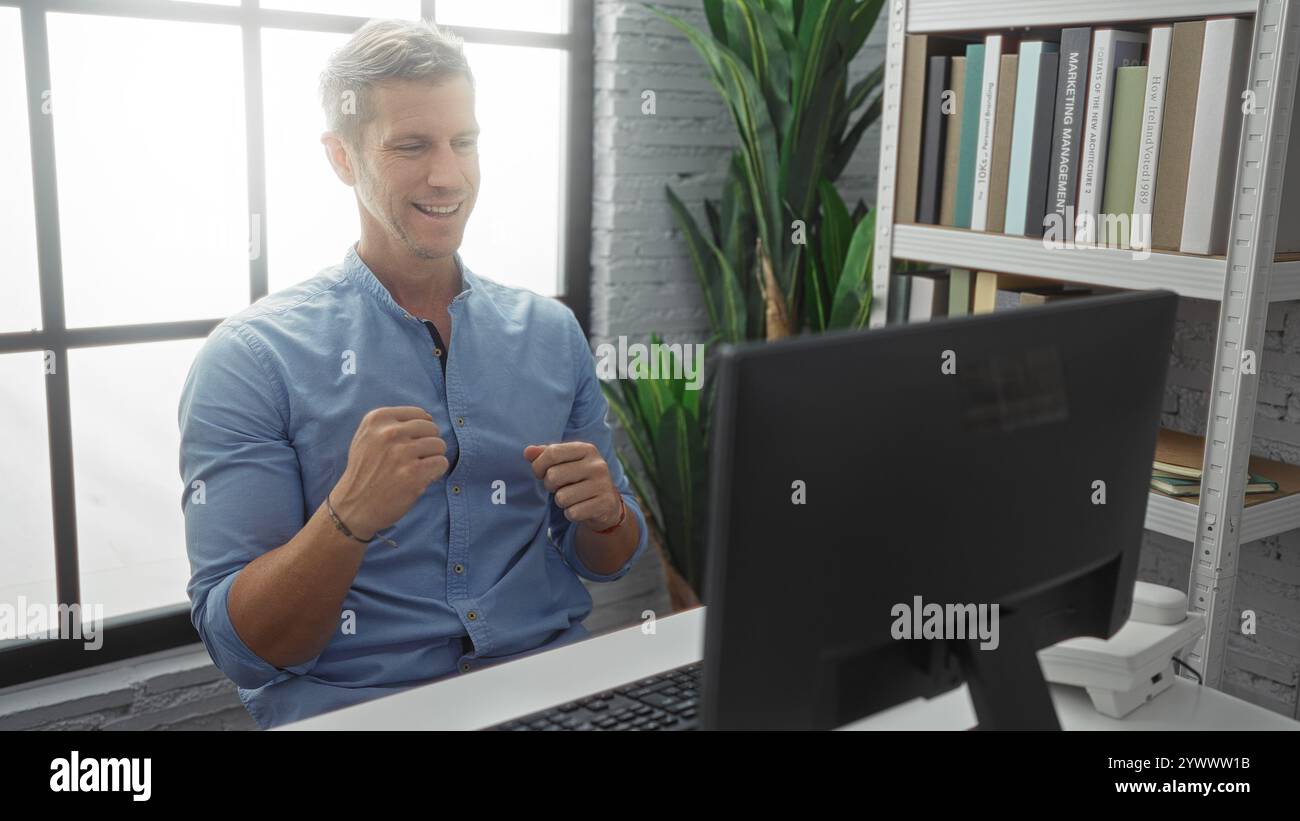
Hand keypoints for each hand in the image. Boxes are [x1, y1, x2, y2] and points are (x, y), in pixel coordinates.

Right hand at [331, 406, 447, 538]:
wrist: (354, 505)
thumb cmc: (364, 471)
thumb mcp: (367, 437)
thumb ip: (392, 423)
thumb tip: (427, 417)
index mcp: (377, 419)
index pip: (419, 414)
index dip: (421, 431)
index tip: (410, 444)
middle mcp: (389, 432)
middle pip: (432, 429)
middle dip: (428, 444)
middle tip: (414, 460)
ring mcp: (402, 452)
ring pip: (439, 445)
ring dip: (432, 459)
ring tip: (416, 469)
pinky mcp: (414, 472)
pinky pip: (441, 462)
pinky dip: (436, 472)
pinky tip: (420, 479)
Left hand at [524, 442, 622, 530]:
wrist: (606, 503)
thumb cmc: (578, 478)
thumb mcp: (565, 462)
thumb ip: (545, 454)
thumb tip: (528, 452)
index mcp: (587, 449)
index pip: (552, 453)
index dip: (538, 465)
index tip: (540, 473)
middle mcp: (597, 465)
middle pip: (553, 476)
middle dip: (549, 485)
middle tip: (558, 487)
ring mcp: (603, 485)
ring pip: (561, 498)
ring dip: (561, 501)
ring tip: (571, 497)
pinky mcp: (604, 505)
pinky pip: (572, 513)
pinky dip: (571, 513)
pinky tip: (580, 508)